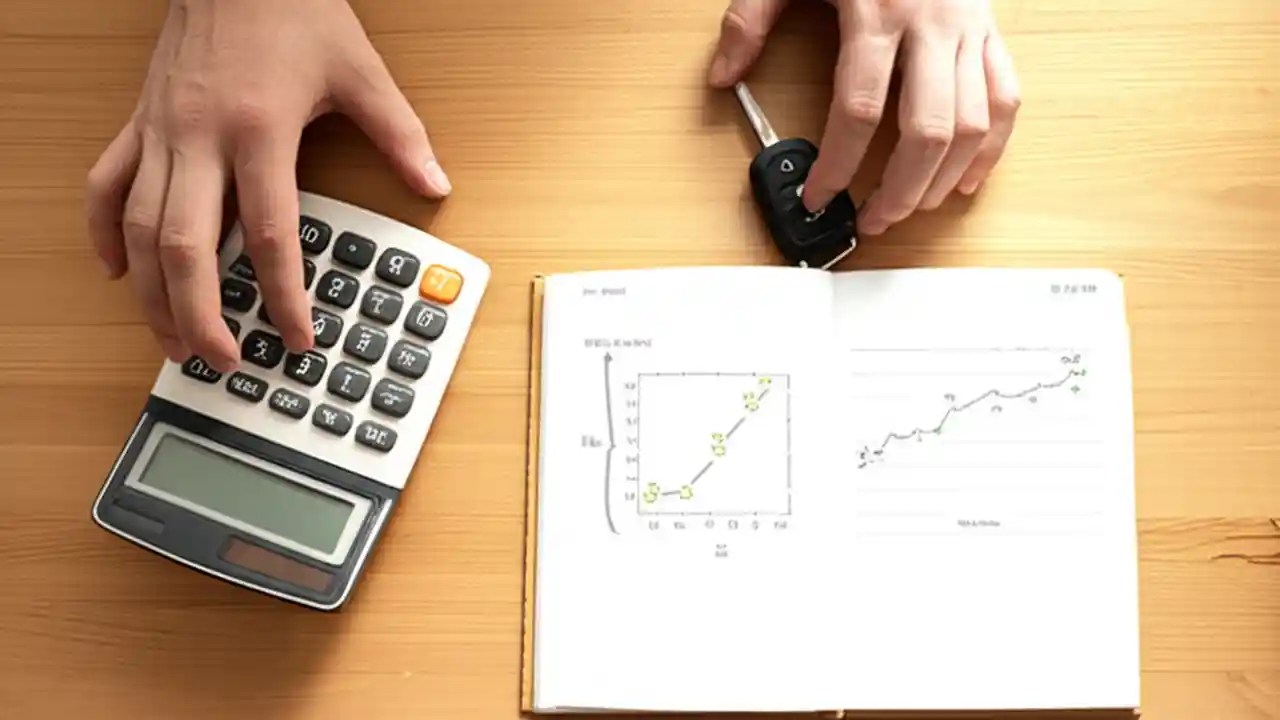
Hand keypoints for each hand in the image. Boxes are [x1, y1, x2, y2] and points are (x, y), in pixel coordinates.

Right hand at [86, 0, 450, 370]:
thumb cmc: (293, 11)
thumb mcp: (362, 72)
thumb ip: (401, 134)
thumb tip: (435, 185)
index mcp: (259, 130)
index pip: (269, 236)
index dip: (284, 296)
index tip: (297, 338)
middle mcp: (200, 137)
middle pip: (187, 247)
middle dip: (202, 314)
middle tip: (222, 360)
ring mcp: (161, 133)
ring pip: (139, 229)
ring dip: (151, 293)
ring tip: (173, 338)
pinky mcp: (140, 123)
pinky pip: (107, 187)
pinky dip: (106, 233)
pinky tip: (118, 271)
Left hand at [708, 0, 1019, 235]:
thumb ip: (750, 19)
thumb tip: (722, 75)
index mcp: (877, 12)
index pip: (859, 110)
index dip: (838, 164)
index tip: (817, 196)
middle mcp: (931, 26)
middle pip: (926, 130)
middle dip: (899, 190)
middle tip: (871, 220)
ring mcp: (969, 31)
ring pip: (972, 124)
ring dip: (941, 180)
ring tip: (909, 209)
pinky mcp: (992, 31)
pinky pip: (1006, 98)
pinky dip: (990, 148)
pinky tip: (963, 180)